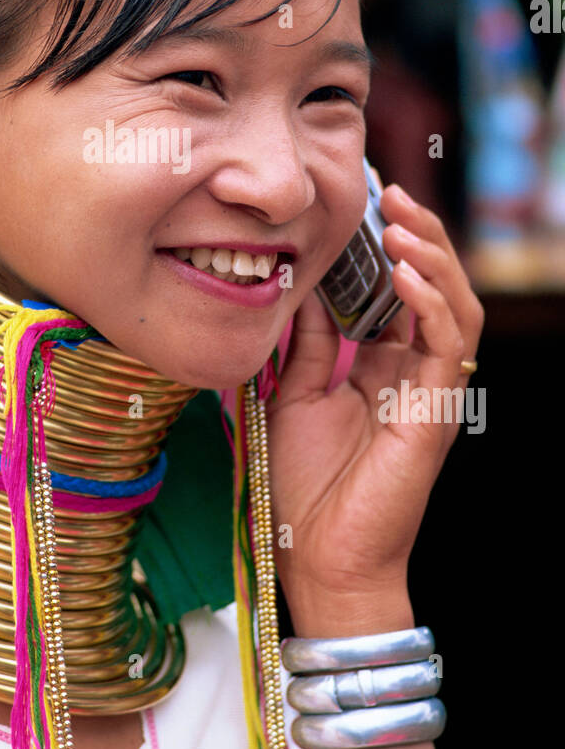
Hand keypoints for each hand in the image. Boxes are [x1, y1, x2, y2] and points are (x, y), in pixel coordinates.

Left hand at [265, 183, 483, 609]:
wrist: (317, 555)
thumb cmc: (304, 484)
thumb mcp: (293, 392)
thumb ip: (306, 339)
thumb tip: (299, 279)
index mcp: (382, 364)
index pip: (398, 289)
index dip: (385, 242)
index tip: (361, 199)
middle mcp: (414, 370)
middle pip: (435, 286)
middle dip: (417, 234)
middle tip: (388, 193)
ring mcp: (431, 388)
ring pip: (455, 304)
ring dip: (432, 256)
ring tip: (401, 219)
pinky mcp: (438, 407)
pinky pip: (447, 341)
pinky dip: (431, 299)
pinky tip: (406, 270)